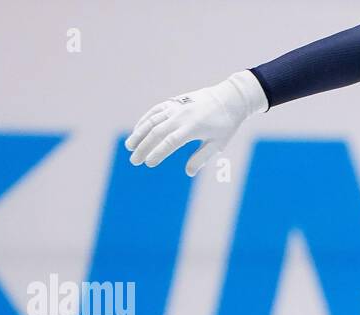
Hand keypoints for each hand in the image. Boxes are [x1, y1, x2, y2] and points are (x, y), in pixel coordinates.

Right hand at [125, 70, 266, 175]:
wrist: (230, 97)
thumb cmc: (226, 124)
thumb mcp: (218, 144)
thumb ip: (202, 158)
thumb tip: (188, 173)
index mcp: (193, 128)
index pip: (170, 142)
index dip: (158, 153)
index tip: (148, 164)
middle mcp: (181, 116)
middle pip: (157, 132)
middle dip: (143, 147)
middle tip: (134, 161)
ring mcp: (176, 107)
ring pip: (152, 120)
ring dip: (139, 133)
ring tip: (129, 146)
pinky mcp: (174, 102)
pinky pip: (155, 111)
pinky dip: (145, 120)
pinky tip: (138, 130)